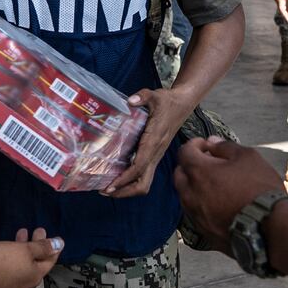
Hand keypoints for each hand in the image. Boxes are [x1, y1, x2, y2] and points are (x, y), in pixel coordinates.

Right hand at [0, 227, 63, 287]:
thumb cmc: (0, 259)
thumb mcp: (25, 249)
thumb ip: (43, 247)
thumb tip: (60, 245)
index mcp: (35, 277)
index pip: (50, 261)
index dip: (53, 248)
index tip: (55, 237)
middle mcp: (25, 287)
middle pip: (35, 264)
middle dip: (37, 246)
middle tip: (37, 230)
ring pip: (22, 267)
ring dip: (23, 250)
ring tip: (20, 234)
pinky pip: (10, 271)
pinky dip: (12, 259)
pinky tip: (6, 251)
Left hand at [101, 85, 195, 199]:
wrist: (182, 105)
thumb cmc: (167, 102)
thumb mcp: (155, 95)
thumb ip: (143, 96)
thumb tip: (131, 101)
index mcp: (154, 141)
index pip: (139, 166)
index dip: (125, 178)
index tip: (110, 185)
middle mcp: (155, 153)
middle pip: (143, 183)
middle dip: (125, 191)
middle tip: (104, 191)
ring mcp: (156, 156)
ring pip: (144, 182)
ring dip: (127, 189)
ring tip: (108, 188)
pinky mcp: (154, 155)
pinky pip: (144, 174)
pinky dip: (131, 180)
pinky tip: (117, 177)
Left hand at [174, 138, 284, 250]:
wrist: (269, 229)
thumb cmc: (259, 189)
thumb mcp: (248, 158)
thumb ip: (226, 147)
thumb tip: (212, 142)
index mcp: (199, 172)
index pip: (184, 152)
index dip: (194, 144)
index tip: (206, 145)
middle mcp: (191, 194)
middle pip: (179, 175)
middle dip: (190, 166)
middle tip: (208, 164)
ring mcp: (195, 216)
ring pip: (185, 196)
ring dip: (194, 187)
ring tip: (214, 186)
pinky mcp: (203, 233)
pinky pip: (196, 214)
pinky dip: (202, 206)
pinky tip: (218, 205)